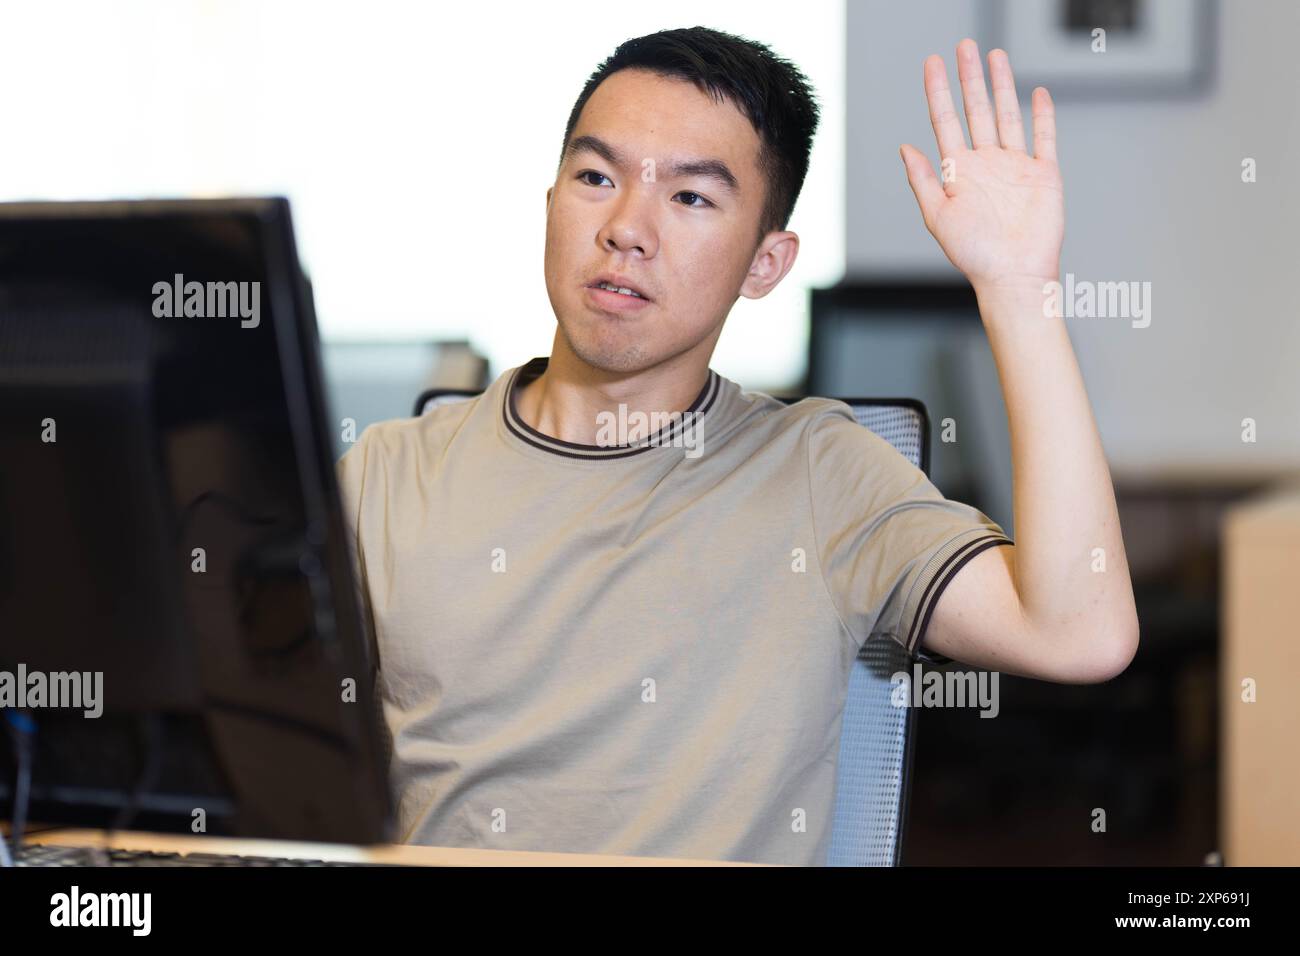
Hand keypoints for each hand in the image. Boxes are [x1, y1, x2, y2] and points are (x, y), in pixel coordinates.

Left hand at [900, 39, 1063, 294]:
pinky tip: (1037, 93)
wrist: (1014, 275)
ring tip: (995, 56)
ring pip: (1008, 115)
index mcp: (958, 171)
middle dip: (969, 78)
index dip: (938, 91)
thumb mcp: (938, 216)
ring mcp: (1015, 166)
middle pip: (976, 110)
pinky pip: (1043, 138)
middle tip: (964, 45)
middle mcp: (986, 164)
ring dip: (1002, 85)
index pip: (945, 121)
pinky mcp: (1043, 174)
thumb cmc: (974, 255)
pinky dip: (1042, 115)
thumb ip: (922, 180)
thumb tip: (904, 147)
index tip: (932, 63)